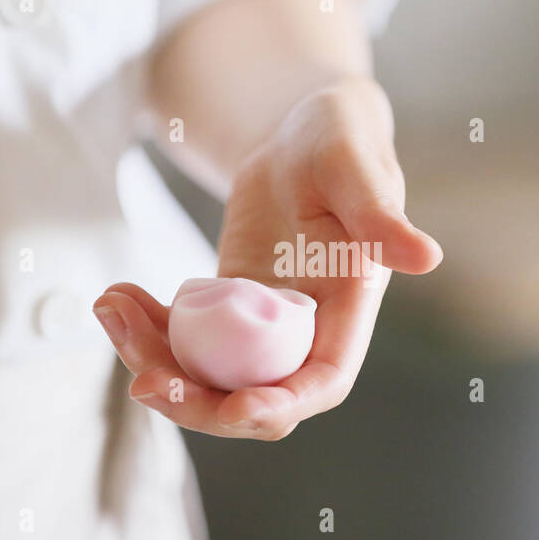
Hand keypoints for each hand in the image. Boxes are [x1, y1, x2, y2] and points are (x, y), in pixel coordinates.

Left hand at [92, 76, 441, 439]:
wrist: (301, 130)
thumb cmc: (339, 137)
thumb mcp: (356, 166)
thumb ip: (382, 213)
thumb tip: (427, 257)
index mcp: (348, 307)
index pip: (323, 380)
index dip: (284, 404)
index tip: (235, 409)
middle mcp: (307, 330)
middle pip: (254, 396)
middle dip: (198, 403)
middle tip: (140, 379)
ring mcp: (263, 326)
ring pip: (208, 377)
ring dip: (155, 361)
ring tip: (111, 307)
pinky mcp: (227, 310)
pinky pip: (184, 342)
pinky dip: (146, 330)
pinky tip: (116, 295)